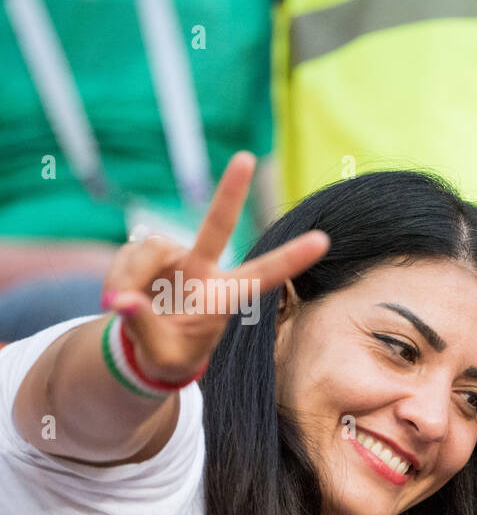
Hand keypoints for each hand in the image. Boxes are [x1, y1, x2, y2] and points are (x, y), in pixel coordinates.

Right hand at [102, 152, 328, 380]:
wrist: (146, 349)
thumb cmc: (168, 355)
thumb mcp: (160, 355)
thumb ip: (143, 327)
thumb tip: (122, 302)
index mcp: (224, 299)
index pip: (263, 277)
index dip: (291, 259)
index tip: (323, 240)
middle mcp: (206, 270)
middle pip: (217, 227)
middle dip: (230, 193)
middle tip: (246, 159)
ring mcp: (178, 257)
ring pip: (149, 249)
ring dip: (128, 278)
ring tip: (118, 307)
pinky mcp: (150, 252)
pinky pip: (127, 255)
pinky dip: (117, 279)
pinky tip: (115, 301)